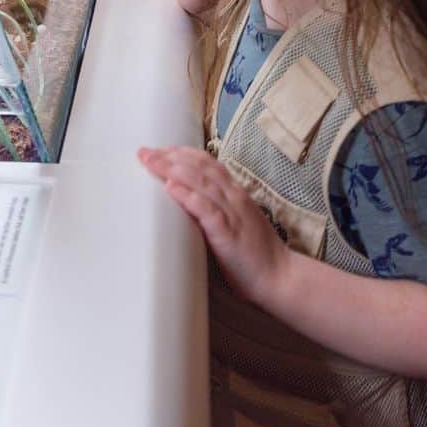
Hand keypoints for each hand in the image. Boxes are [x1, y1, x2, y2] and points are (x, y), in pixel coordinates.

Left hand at [138, 146, 288, 306]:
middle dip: (170, 156)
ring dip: (173, 169)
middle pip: (199, 167)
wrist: (280, 277)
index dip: (183, 153)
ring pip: (201, 182)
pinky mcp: (228, 233)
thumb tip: (188, 207)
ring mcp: (232, 213)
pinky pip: (206, 210)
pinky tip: (171, 188)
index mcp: (235, 193)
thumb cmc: (256, 255)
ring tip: (151, 161)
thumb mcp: (237, 223)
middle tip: (145, 151)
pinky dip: (188, 196)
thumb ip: (216, 211)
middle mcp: (233, 196)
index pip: (207, 162)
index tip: (161, 149)